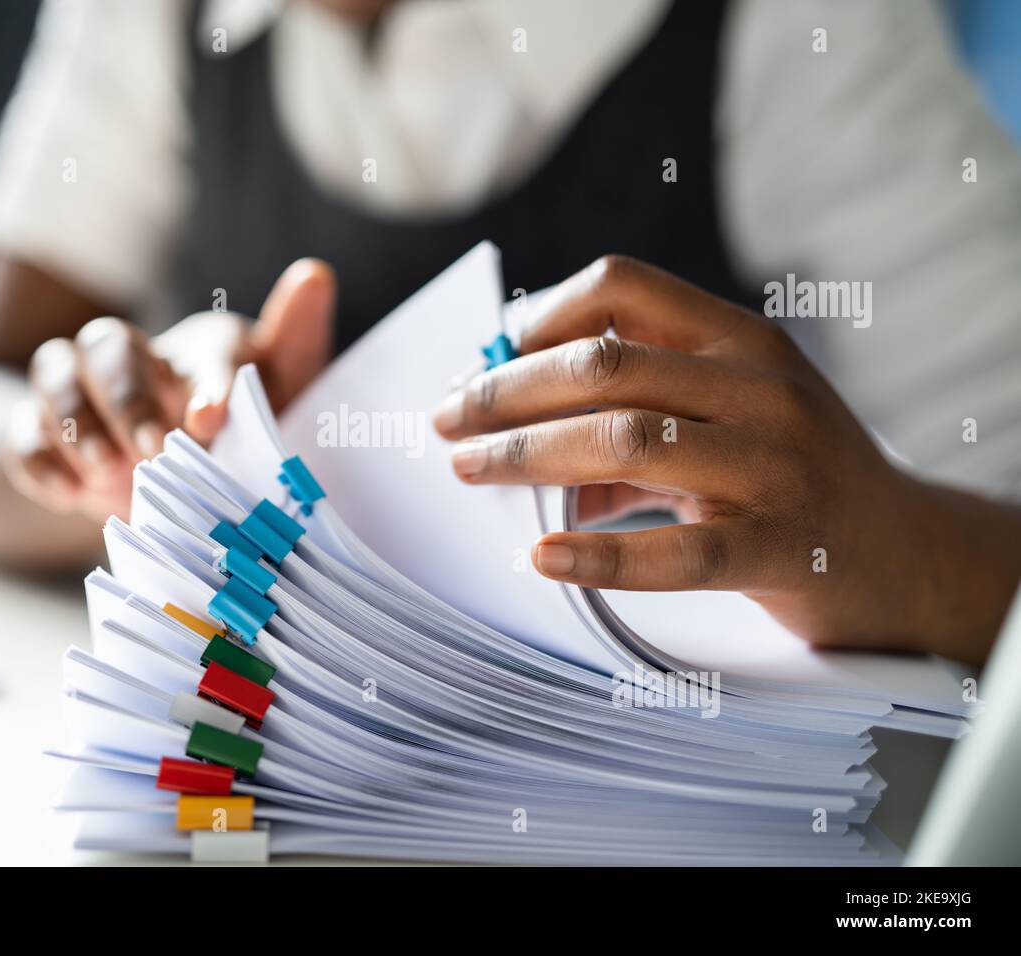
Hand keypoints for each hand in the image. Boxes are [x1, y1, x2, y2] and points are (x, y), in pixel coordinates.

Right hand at [4, 259, 335, 522]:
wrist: (175, 490)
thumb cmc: (238, 437)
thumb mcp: (282, 401)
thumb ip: (298, 343)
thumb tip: (314, 273)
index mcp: (201, 351)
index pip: (203, 348)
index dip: (206, 382)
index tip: (211, 422)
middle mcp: (135, 360)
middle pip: (107, 342)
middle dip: (127, 396)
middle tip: (153, 449)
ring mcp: (82, 396)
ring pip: (53, 373)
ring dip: (77, 420)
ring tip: (107, 471)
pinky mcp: (47, 437)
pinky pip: (23, 433)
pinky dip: (40, 461)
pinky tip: (69, 494)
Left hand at [433, 256, 1020, 661]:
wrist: (901, 551)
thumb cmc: (790, 473)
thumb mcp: (725, 414)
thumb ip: (635, 409)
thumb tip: (516, 428)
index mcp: (741, 339)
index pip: (622, 289)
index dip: (538, 316)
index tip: (488, 356)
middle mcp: (759, 388)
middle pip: (603, 366)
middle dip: (504, 392)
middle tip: (446, 420)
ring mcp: (774, 465)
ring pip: (625, 441)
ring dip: (526, 455)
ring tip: (469, 469)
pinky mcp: (778, 546)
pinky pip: (677, 551)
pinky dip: (601, 553)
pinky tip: (543, 555)